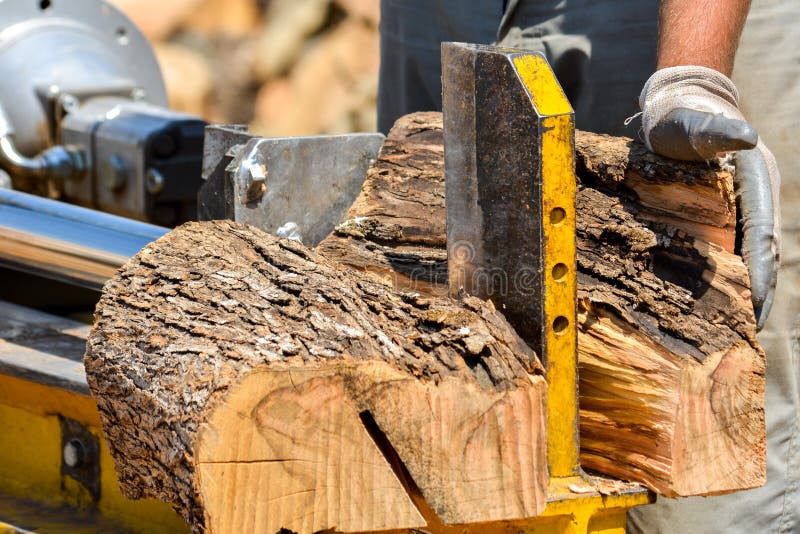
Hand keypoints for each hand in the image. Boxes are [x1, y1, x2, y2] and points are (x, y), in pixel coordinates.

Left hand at [639, 66, 779, 328]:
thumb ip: (715, 131)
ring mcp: (736, 212)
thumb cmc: (683, 116)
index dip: (761, 278)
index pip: (762, 242)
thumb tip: (746, 136)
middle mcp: (751, 203)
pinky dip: (723, 281)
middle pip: (760, 259)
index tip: (755, 312)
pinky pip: (725, 254)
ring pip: (745, 261)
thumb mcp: (694, 123)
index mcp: (756, 187)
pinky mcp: (716, 217)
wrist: (674, 107)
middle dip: (755, 298)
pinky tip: (706, 306)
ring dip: (741, 295)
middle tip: (743, 338)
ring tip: (728, 334)